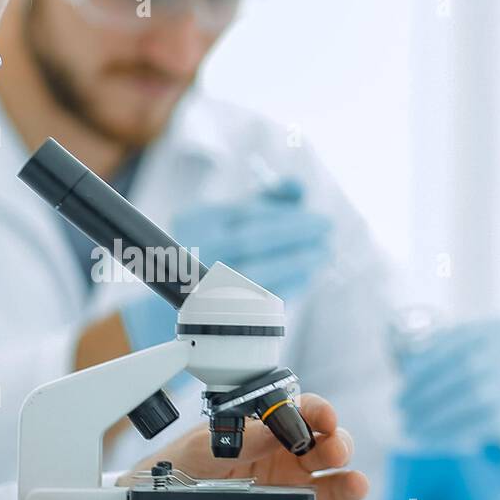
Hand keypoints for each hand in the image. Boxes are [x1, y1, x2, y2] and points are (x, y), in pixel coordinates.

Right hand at [121, 187, 332, 349]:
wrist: (174, 299)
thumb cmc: (212, 249)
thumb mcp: (230, 216)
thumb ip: (266, 199)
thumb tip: (298, 187)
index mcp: (194, 222)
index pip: (246, 213)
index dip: (286, 214)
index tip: (315, 215)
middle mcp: (194, 251)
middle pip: (253, 240)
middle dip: (296, 233)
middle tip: (325, 228)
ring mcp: (204, 284)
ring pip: (258, 271)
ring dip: (298, 260)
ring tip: (322, 252)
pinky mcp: (218, 312)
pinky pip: (260, 297)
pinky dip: (288, 284)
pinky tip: (305, 274)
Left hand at [127, 394, 366, 499]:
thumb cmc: (172, 477)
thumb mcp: (199, 452)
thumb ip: (240, 441)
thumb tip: (275, 426)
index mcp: (263, 435)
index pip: (301, 415)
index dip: (318, 413)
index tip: (326, 417)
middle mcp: (284, 464)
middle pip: (326, 449)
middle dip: (338, 445)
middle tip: (335, 450)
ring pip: (334, 489)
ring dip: (349, 484)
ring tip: (354, 485)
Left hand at [396, 319, 499, 484]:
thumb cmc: (489, 385)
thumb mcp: (472, 359)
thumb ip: (442, 355)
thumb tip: (403, 363)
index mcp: (499, 330)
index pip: (455, 341)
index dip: (424, 361)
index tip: (402, 380)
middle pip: (460, 369)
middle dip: (423, 389)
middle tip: (399, 406)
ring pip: (467, 398)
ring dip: (431, 414)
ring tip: (408, 425)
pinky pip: (475, 426)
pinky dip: (446, 433)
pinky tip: (427, 438)